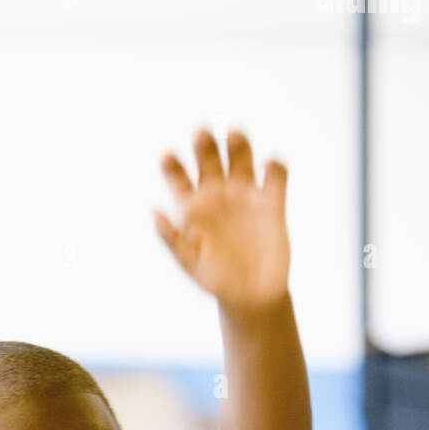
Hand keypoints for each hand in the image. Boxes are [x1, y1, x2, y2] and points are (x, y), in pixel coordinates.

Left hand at [153, 128, 289, 312]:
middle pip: (208, 158)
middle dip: (204, 144)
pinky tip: (268, 166)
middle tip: (201, 133)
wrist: (252, 296)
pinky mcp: (272, 203)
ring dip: (237, 143)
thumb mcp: (189, 262)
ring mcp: (244, 196)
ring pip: (240, 157)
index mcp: (192, 206)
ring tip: (233, 134)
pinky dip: (274, 166)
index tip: (166, 157)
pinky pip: (275, 176)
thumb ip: (172, 237)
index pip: (177, 177)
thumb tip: (153, 212)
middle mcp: (217, 194)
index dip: (171, 165)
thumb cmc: (215, 280)